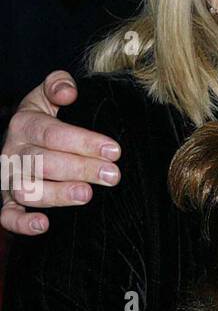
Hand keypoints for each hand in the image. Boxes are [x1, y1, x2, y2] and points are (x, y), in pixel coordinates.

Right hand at [0, 71, 121, 234]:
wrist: (25, 141)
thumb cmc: (46, 120)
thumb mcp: (48, 96)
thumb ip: (58, 85)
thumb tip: (68, 92)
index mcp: (24, 124)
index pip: (53, 133)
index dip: (83, 142)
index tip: (113, 150)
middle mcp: (13, 152)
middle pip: (44, 163)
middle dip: (81, 169)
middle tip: (112, 175)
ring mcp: (10, 178)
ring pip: (27, 190)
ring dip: (57, 194)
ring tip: (87, 194)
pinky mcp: (8, 202)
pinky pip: (8, 216)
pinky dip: (22, 223)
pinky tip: (43, 225)